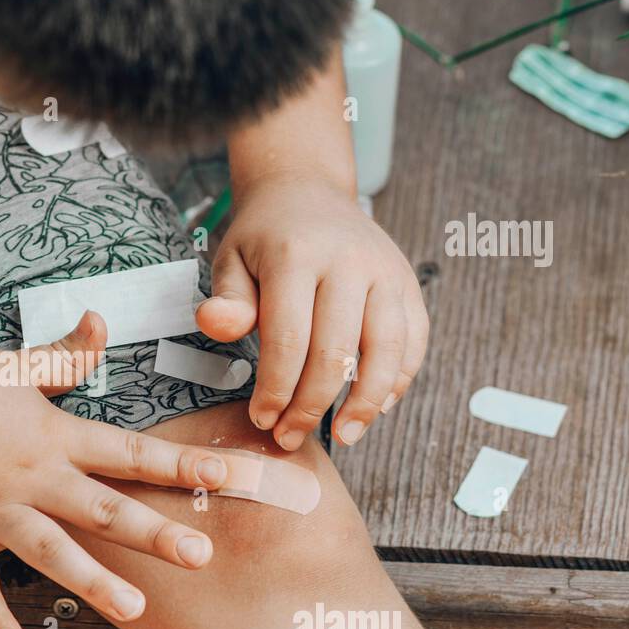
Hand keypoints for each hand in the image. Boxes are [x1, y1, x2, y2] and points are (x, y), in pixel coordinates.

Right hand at [0, 312, 228, 628]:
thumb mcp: (13, 364)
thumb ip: (65, 355)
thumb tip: (102, 320)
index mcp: (51, 436)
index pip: (128, 451)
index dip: (180, 465)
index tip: (230, 478)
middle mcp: (29, 476)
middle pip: (100, 506)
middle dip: (153, 532)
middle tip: (202, 557)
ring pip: (48, 549)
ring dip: (92, 579)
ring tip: (135, 608)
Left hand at [196, 176, 427, 449]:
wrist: (307, 192)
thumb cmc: (264, 237)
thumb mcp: (231, 260)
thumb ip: (226, 300)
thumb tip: (214, 325)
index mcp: (297, 255)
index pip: (289, 339)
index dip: (276, 389)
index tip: (262, 420)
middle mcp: (349, 261)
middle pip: (337, 352)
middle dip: (312, 405)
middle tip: (290, 436)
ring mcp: (385, 271)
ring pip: (386, 350)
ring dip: (366, 403)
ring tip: (344, 437)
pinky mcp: (408, 282)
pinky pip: (414, 338)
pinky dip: (400, 379)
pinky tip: (377, 407)